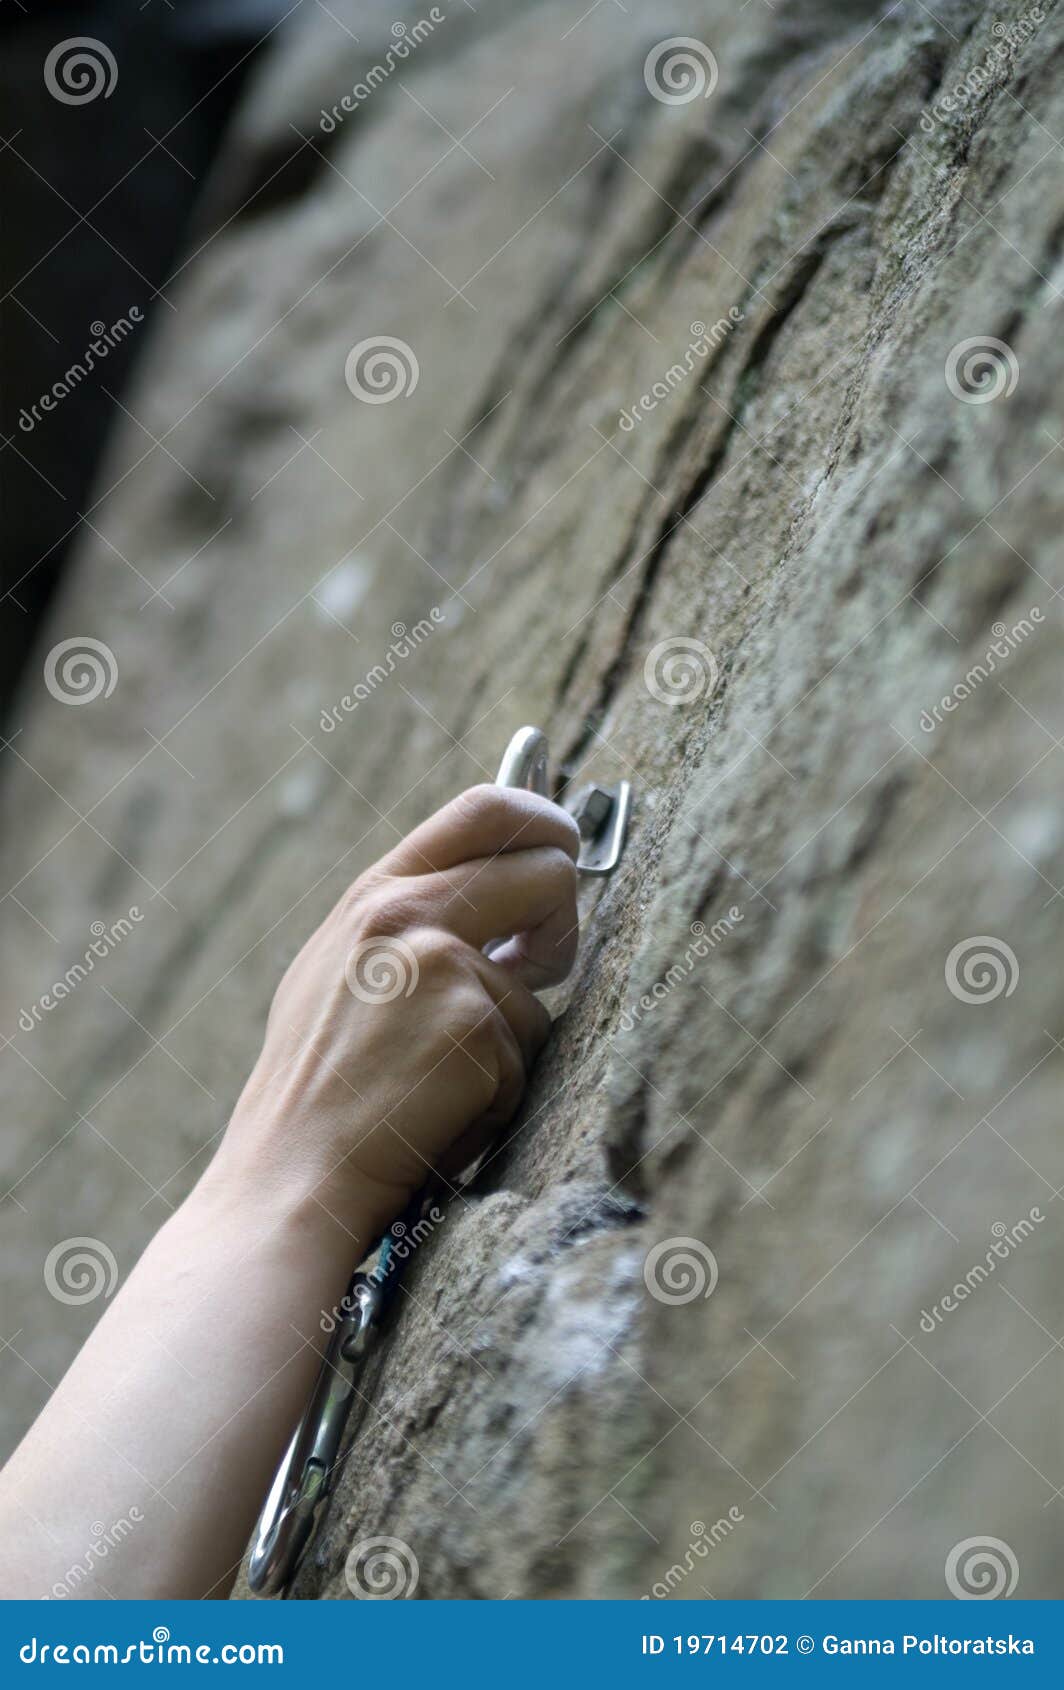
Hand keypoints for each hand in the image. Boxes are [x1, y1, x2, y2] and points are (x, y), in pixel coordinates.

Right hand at [216, 784, 580, 1235]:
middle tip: (543, 965)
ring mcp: (441, 965)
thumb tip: (507, 906)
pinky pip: (528, 1052)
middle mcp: (405, 913)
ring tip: (440, 1079)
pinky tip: (442, 1112)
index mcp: (374, 895)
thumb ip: (410, 926)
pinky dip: (500, 1092)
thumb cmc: (320, 1090)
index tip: (563, 852)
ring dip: (512, 1040)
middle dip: (564, 922)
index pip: (484, 810)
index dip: (545, 821)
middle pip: (548, 871)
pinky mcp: (473, 1024)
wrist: (290, 1176)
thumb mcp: (342, 975)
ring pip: (540, 986)